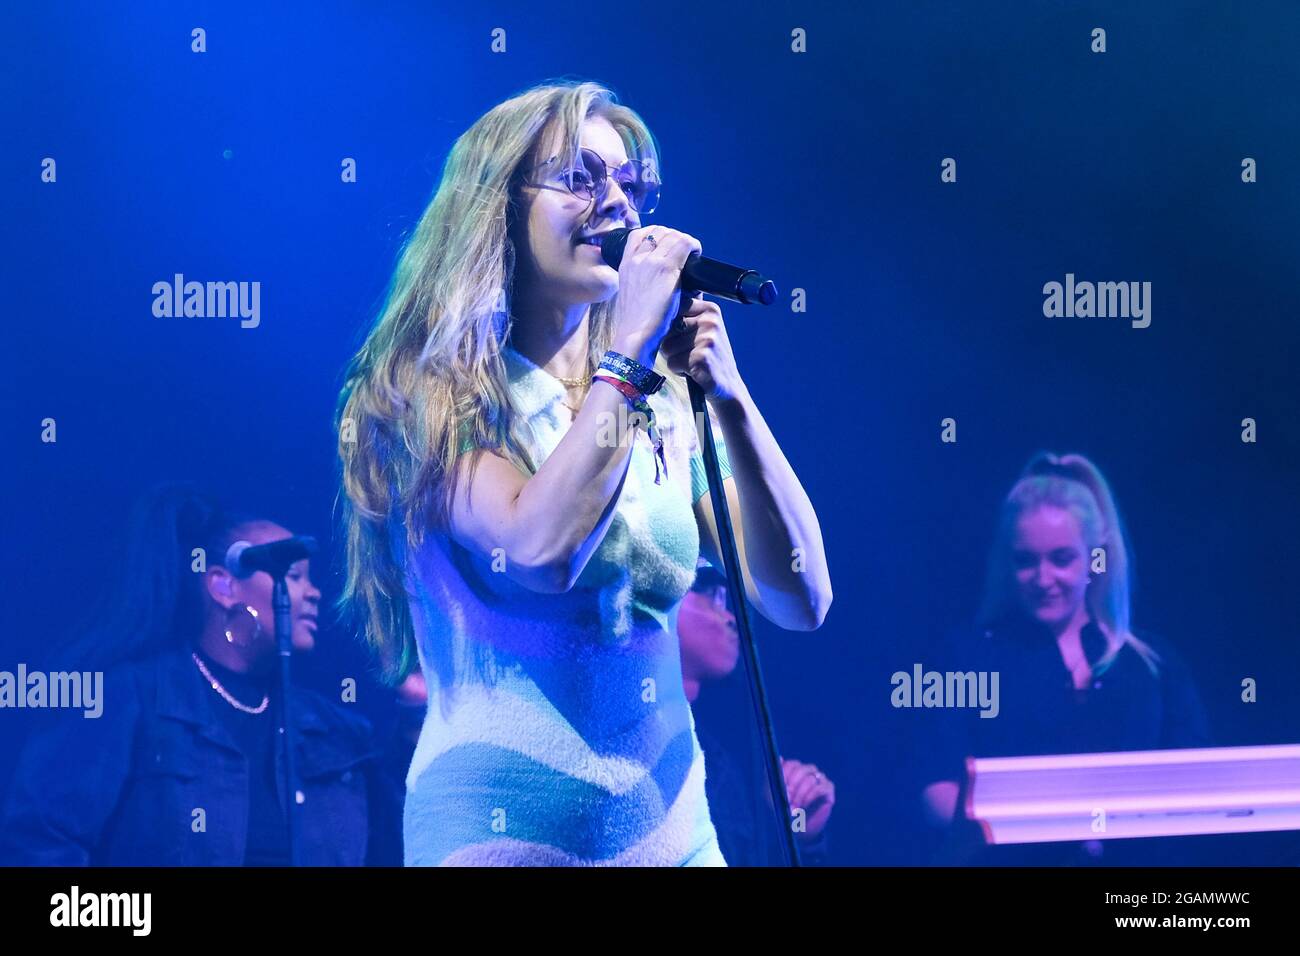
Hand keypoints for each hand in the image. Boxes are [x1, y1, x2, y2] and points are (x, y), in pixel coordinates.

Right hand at [609, 226, 702, 365]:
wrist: (636, 336)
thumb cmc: (638, 324)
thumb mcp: (634, 296)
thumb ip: (644, 283)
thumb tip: (668, 280)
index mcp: (625, 265)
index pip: (639, 235)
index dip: (657, 235)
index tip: (667, 245)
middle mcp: (636, 259)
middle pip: (658, 231)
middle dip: (673, 236)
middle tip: (684, 251)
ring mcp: (650, 262)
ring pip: (673, 235)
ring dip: (685, 241)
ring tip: (692, 254)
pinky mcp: (666, 269)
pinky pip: (684, 244)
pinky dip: (694, 246)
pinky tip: (698, 254)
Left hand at [660, 292, 746, 402]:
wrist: (728, 386)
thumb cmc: (708, 357)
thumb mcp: (702, 330)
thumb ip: (683, 315)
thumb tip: (653, 301)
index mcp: (710, 309)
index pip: (671, 309)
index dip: (669, 328)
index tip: (683, 338)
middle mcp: (710, 320)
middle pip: (666, 329)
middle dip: (671, 345)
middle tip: (690, 353)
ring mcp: (707, 338)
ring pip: (666, 347)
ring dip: (674, 359)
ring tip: (692, 362)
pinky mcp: (701, 357)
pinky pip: (672, 362)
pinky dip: (678, 370)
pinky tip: (694, 372)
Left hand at [781, 757, 835, 839]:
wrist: (799, 828)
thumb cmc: (784, 809)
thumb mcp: (773, 793)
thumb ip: (772, 776)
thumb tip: (780, 758)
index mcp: (794, 768)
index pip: (790, 764)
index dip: (785, 776)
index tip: (780, 789)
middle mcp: (808, 770)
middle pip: (800, 769)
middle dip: (792, 786)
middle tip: (787, 800)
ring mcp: (820, 778)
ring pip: (810, 779)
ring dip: (800, 795)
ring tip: (794, 809)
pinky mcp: (828, 788)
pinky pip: (820, 787)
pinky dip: (810, 797)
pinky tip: (804, 806)